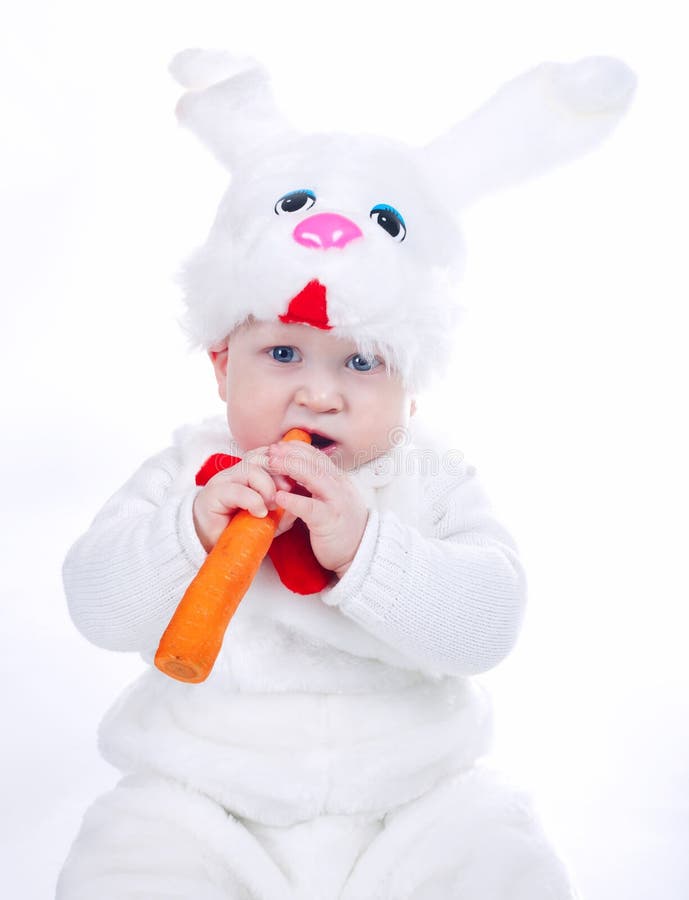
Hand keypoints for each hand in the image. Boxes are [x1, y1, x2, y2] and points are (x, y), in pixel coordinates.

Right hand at [192, 447, 296, 552]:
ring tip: (272, 506)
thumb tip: (300, 501)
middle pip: (262, 457)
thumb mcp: (268, 518)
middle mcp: (235, 472)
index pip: (268, 454)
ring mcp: (223, 480)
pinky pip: (238, 490)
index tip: (297, 480)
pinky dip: (253, 501)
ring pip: (251, 469)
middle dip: (280, 473)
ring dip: (267, 487)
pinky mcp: (213, 494)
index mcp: (248, 472)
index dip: (284, 463)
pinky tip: (259, 513)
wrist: (211, 543)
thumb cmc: (240, 528)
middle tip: (289, 492)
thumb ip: (284, 509)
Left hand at [266, 440, 368, 577]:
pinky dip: (294, 500)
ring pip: (313, 477)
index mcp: (338, 480)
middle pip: (313, 461)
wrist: (360, 553)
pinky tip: (279, 497)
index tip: (279, 446)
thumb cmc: (342, 529)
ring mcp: (336, 502)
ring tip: (272, 464)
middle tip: (271, 451)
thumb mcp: (331, 500)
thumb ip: (318, 486)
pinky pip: (310, 508)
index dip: (296, 448)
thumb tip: (295, 474)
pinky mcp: (330, 521)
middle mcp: (339, 486)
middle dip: (290, 453)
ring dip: (290, 467)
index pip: (317, 456)